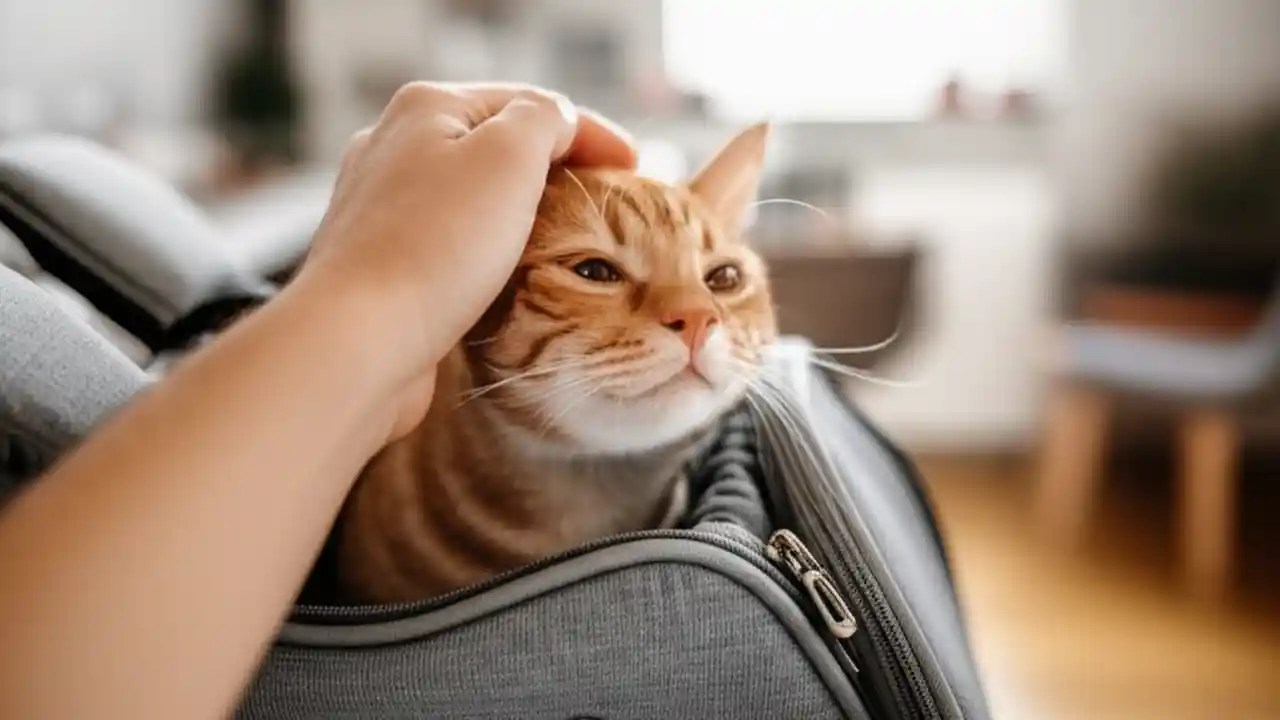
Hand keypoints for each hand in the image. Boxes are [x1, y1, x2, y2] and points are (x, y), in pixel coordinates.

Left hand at [294, 83, 634, 437]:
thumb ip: (544, 120)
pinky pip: (450, 247)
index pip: (527, 102)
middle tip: (606, 207)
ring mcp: (381, 210)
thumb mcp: (510, 157)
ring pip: (473, 200)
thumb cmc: (437, 245)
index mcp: (426, 109)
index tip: (636, 170)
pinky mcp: (380, 266)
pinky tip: (507, 280)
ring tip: (565, 245)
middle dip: (556, 173)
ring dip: (522, 217)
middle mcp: (393, 149)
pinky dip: (488, 256)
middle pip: (497, 148)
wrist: (361, 342)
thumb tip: (557, 120)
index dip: (589, 131)